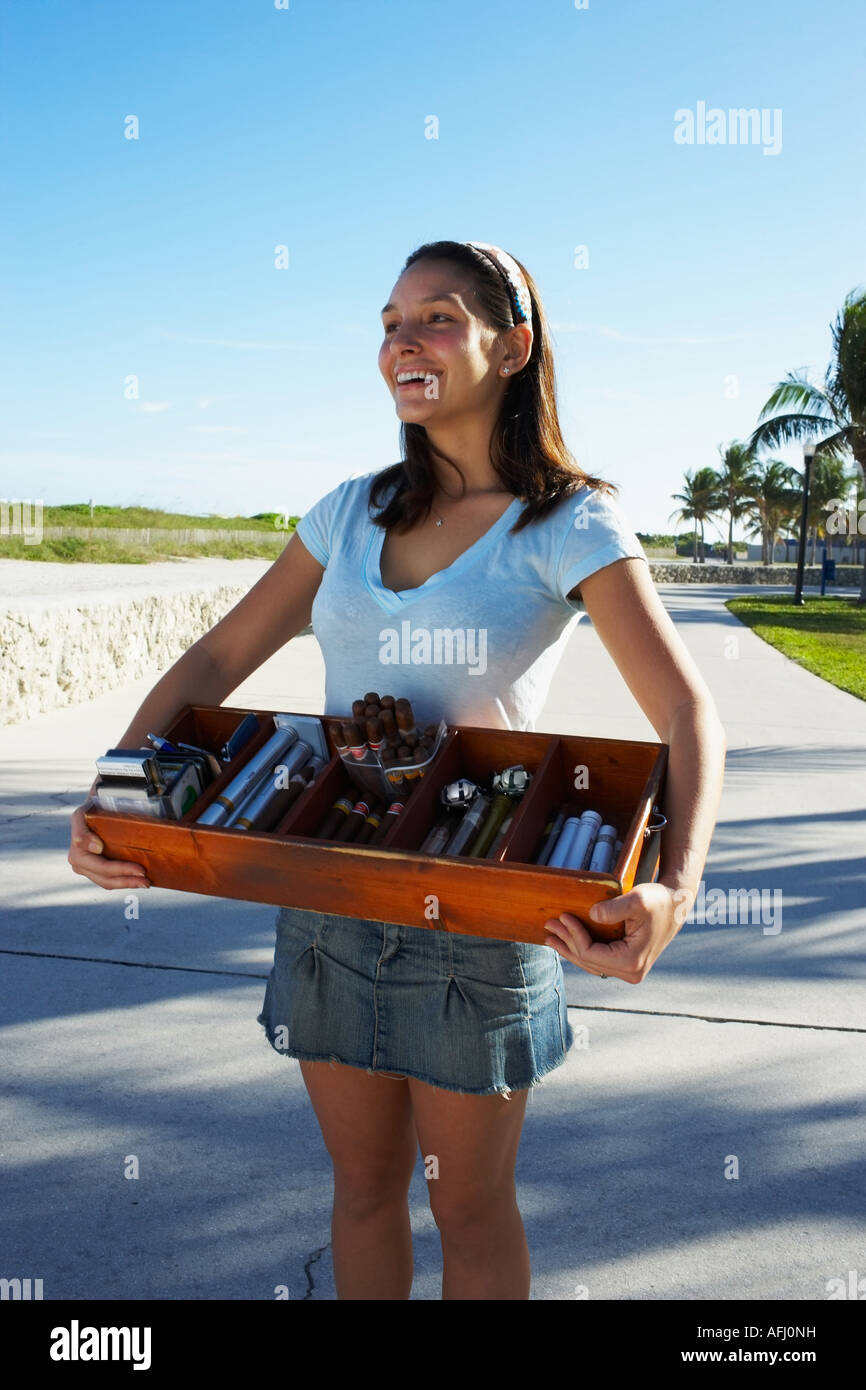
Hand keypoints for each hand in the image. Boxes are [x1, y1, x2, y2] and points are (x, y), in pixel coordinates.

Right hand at [68, 803, 150, 890]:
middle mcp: (77, 858)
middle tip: (145, 876)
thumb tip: (96, 848)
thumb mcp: (85, 813)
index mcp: (78, 845)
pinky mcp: (93, 871)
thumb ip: (83, 830)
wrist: (94, 810)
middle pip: (104, 875)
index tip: (138, 869)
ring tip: (145, 882)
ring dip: (127, 883)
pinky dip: (124, 882)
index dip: (118, 868)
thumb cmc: (93, 809)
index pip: (99, 863)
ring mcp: (85, 867)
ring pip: (107, 882)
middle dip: (126, 878)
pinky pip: (109, 881)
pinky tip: (137, 881)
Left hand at [544, 882, 690, 983]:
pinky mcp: (626, 964)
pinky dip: (582, 950)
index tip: (562, 916)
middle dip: (567, 942)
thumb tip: (592, 915)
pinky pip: (598, 960)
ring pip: (591, 964)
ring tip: (551, 936)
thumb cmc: (658, 900)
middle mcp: (631, 973)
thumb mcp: (638, 900)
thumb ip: (615, 908)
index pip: (591, 954)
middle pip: (588, 961)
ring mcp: (629, 971)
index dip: (574, 935)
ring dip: (570, 949)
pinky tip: (567, 941)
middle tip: (548, 925)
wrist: (675, 905)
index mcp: (631, 962)